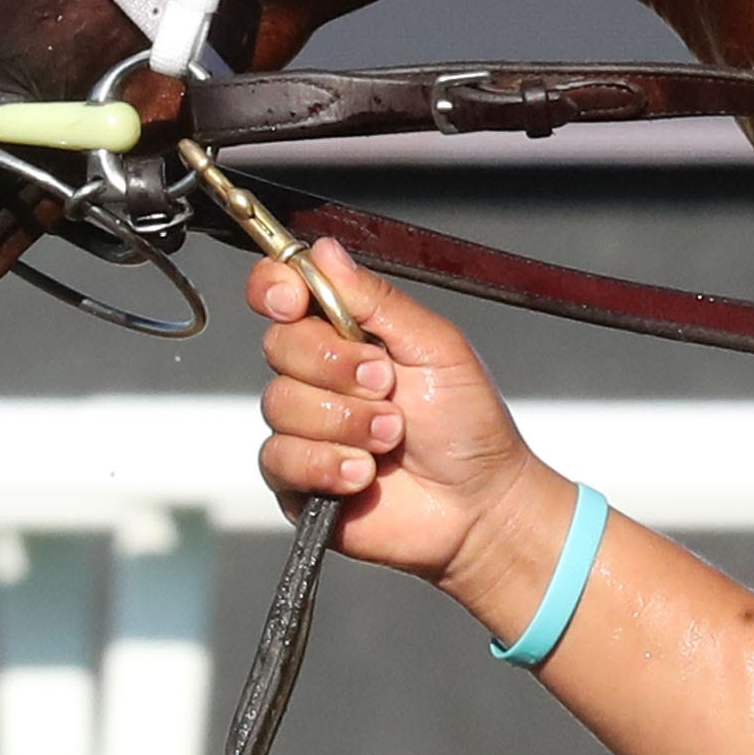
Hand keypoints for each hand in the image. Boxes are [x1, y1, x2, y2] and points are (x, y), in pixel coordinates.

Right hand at [250, 240, 577, 631]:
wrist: (477, 505)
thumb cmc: (467, 423)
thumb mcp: (436, 347)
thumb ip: (378, 301)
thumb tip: (324, 249)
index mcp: (346, 330)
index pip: (282, 291)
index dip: (276, 287)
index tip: (294, 299)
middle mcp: (317, 372)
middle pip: (279, 344)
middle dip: (338, 365)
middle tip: (387, 385)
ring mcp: (303, 426)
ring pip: (280, 403)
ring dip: (345, 422)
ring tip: (391, 437)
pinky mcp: (296, 478)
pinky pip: (279, 457)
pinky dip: (327, 464)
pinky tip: (364, 473)